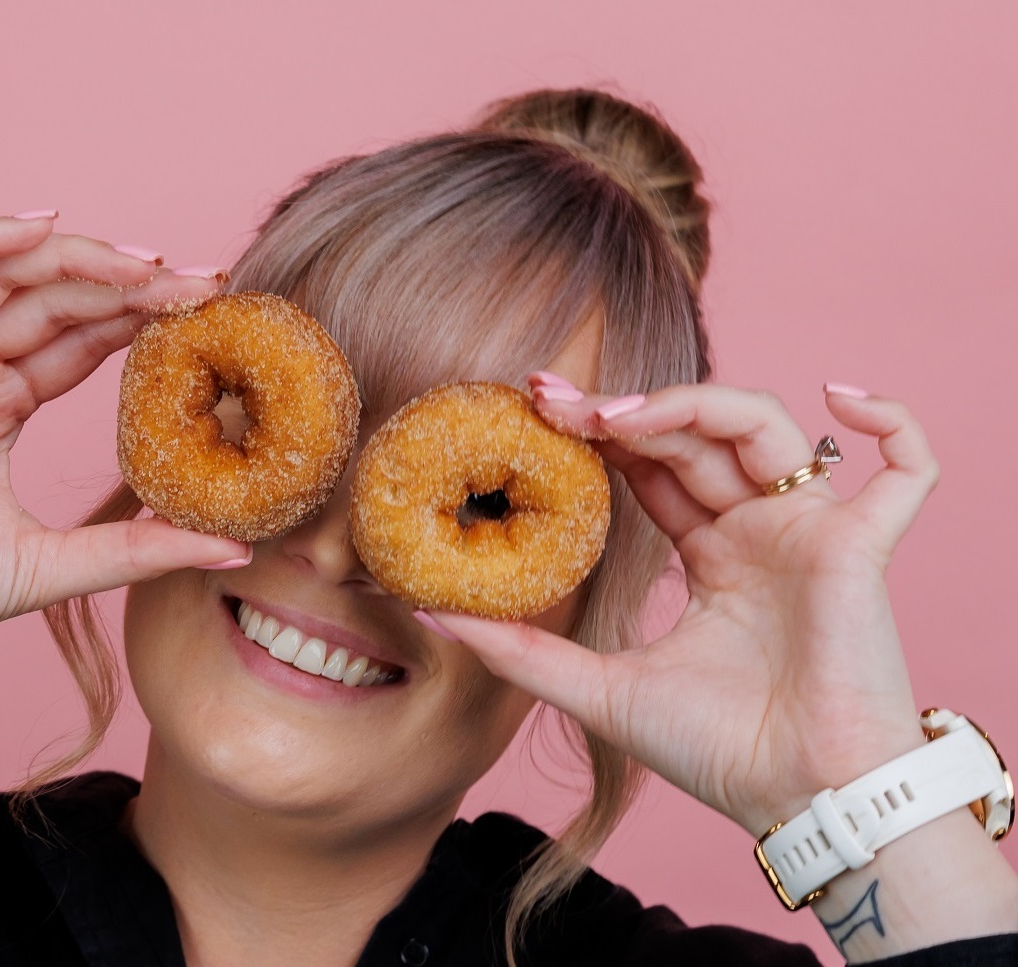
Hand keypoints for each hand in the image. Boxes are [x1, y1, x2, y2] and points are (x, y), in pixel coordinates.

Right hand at [0, 214, 247, 705]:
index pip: (81, 343)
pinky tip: (46, 227)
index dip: (141, 321)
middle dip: (127, 285)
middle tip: (199, 282)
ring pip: (3, 274)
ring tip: (146, 261)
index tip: (210, 313)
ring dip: (75, 258)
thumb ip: (138, 549)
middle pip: (55, 302)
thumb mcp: (50, 564)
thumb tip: (237, 547)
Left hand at [426, 379, 935, 834]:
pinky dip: (894, 423)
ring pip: (764, 429)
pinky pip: (908, 471)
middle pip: (693, 435)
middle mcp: (760, 533)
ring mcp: (812, 534)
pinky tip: (839, 395)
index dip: (600, 434)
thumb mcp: (597, 689)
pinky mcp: (862, 549)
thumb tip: (429, 614)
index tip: (535, 408)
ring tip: (616, 415)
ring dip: (691, 404)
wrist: (797, 801)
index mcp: (712, 556)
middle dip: (624, 408)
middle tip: (549, 397)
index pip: (652, 468)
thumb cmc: (714, 752)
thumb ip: (519, 650)